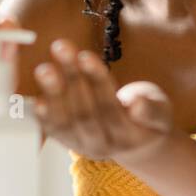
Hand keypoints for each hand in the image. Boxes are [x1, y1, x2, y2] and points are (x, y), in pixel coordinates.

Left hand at [33, 39, 174, 162]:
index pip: (110, 107)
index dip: (97, 81)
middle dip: (72, 78)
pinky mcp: (66, 142)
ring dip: (53, 93)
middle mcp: (103, 145)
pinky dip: (43, 115)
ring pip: (65, 122)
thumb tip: (138, 106)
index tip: (86, 56)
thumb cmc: (148, 119)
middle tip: (61, 49)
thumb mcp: (161, 112)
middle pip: (85, 113)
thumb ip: (152, 110)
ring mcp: (81, 146)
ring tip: (45, 69)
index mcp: (128, 136)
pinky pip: (52, 130)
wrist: (136, 143)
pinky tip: (35, 100)